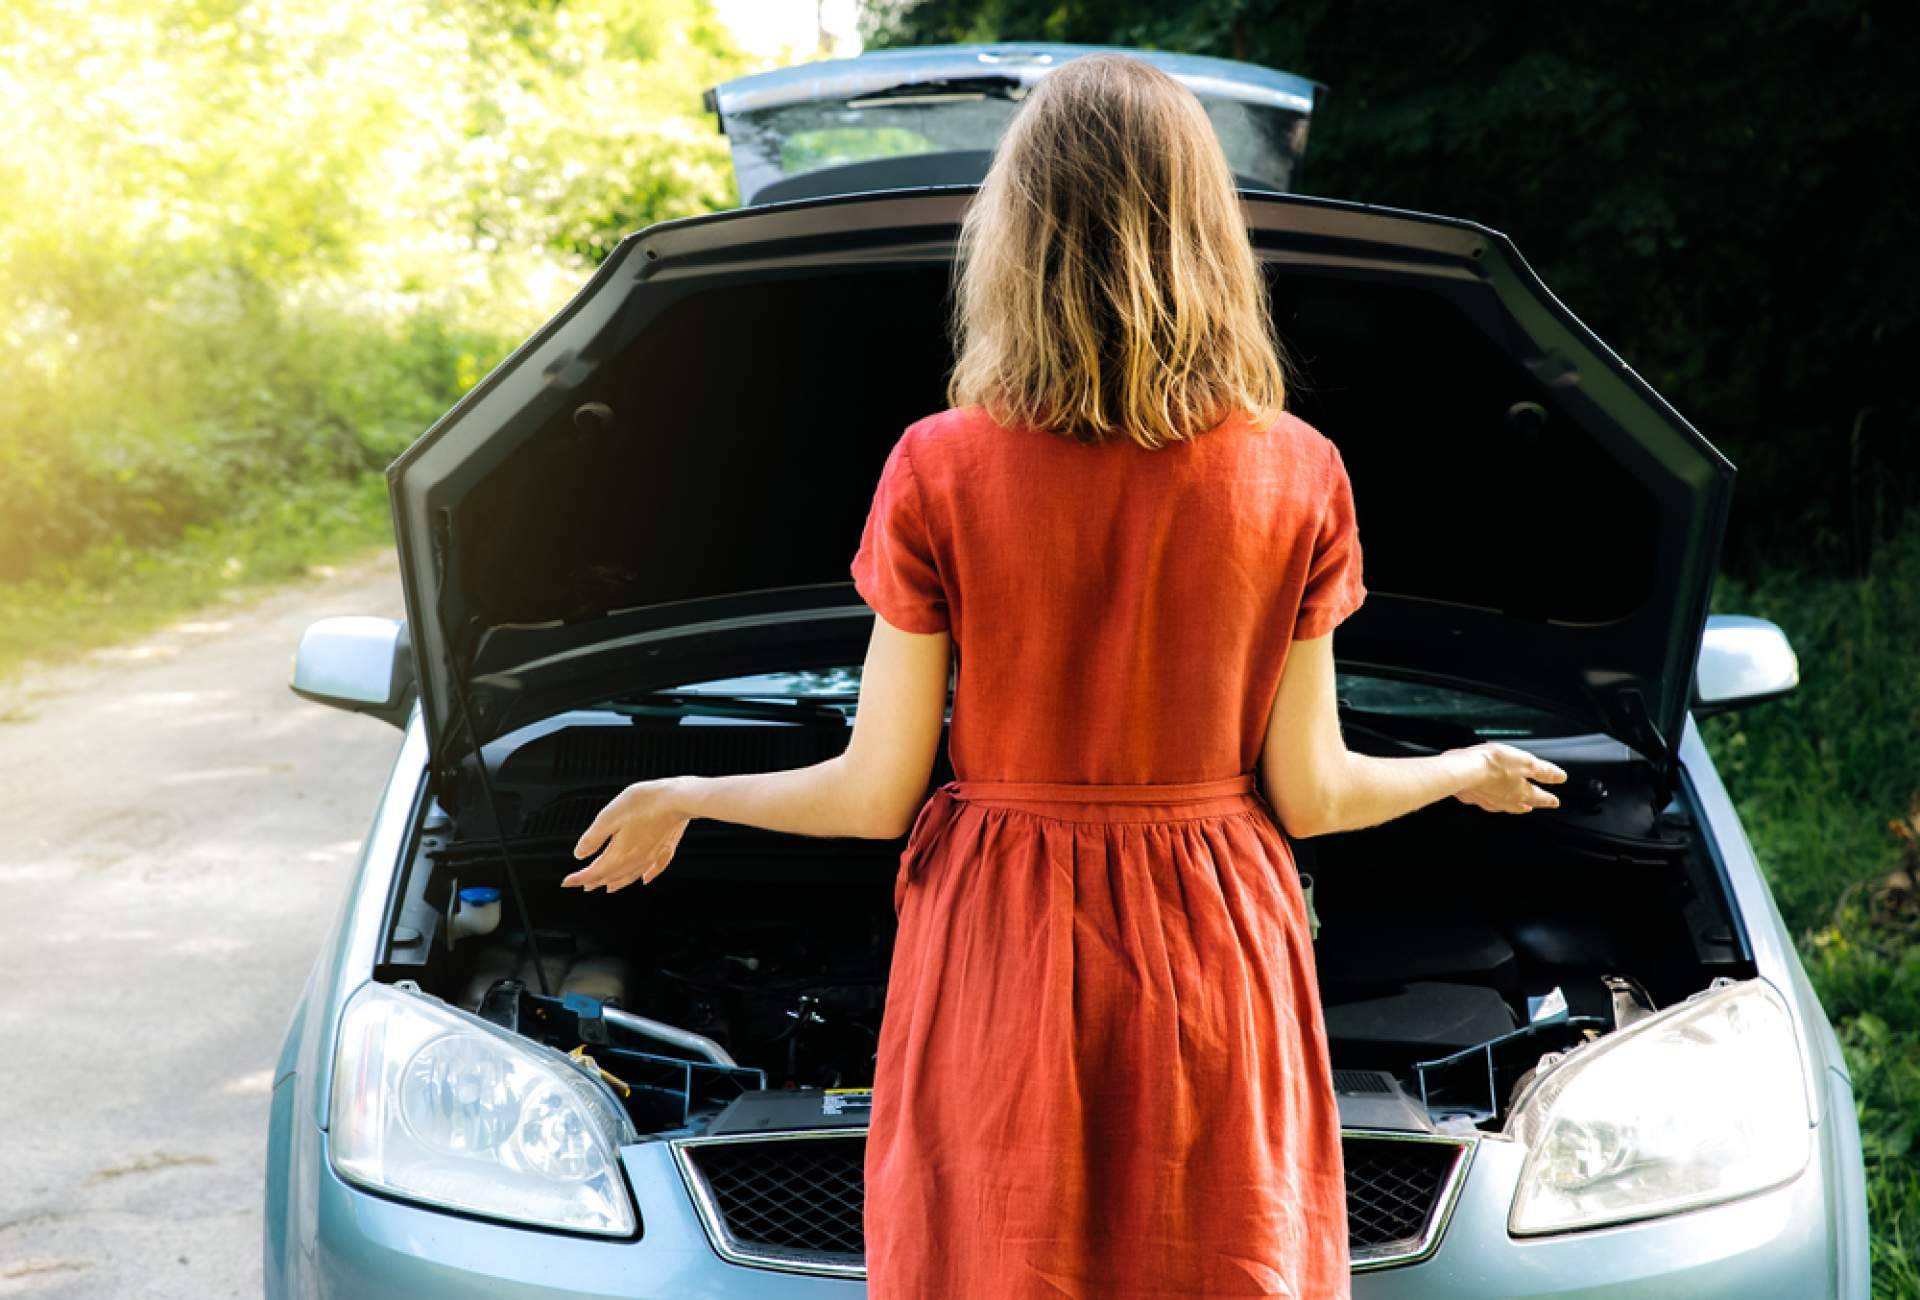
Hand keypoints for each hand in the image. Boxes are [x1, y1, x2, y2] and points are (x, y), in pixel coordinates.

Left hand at [564, 778, 691, 891]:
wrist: (679, 799)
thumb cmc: (645, 803)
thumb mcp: (609, 816)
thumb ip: (593, 837)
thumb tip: (580, 854)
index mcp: (619, 853)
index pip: (594, 872)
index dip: (578, 878)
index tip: (566, 882)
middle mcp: (636, 860)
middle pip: (611, 876)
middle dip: (594, 881)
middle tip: (582, 885)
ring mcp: (652, 856)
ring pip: (630, 876)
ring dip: (616, 883)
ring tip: (608, 887)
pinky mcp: (666, 848)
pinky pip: (655, 869)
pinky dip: (647, 876)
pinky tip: (645, 879)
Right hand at [1453, 742, 1567, 813]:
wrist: (1463, 771)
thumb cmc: (1493, 764)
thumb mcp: (1525, 762)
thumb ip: (1543, 770)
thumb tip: (1561, 777)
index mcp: (1521, 791)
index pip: (1539, 797)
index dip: (1548, 798)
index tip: (1555, 802)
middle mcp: (1505, 799)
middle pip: (1521, 804)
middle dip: (1529, 804)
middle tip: (1534, 807)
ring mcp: (1487, 800)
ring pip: (1504, 805)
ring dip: (1512, 806)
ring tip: (1516, 806)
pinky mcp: (1471, 796)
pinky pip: (1484, 801)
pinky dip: (1489, 800)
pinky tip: (1486, 797)